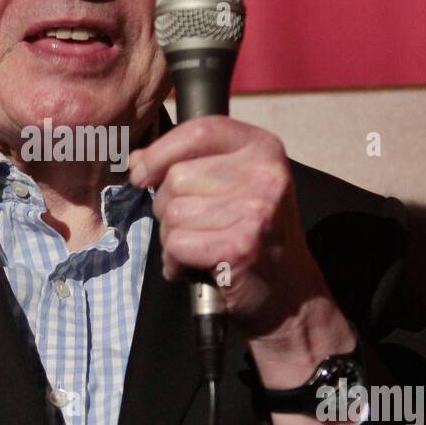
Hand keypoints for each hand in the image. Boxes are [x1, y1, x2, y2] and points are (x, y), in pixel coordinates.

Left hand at [129, 116, 357, 424]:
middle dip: (168, 207)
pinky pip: (176, 244)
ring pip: (172, 213)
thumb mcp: (232, 186)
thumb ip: (189, 164)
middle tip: (195, 227)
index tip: (143, 174)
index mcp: (263, 149)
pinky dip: (176, 262)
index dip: (161, 152)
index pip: (199, 130)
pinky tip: (196, 266)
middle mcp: (265, 174)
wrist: (288, 294)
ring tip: (200, 248)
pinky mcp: (241, 245)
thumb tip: (136, 161)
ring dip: (173, 238)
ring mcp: (256, 209)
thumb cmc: (252, 236)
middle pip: (177, 177)